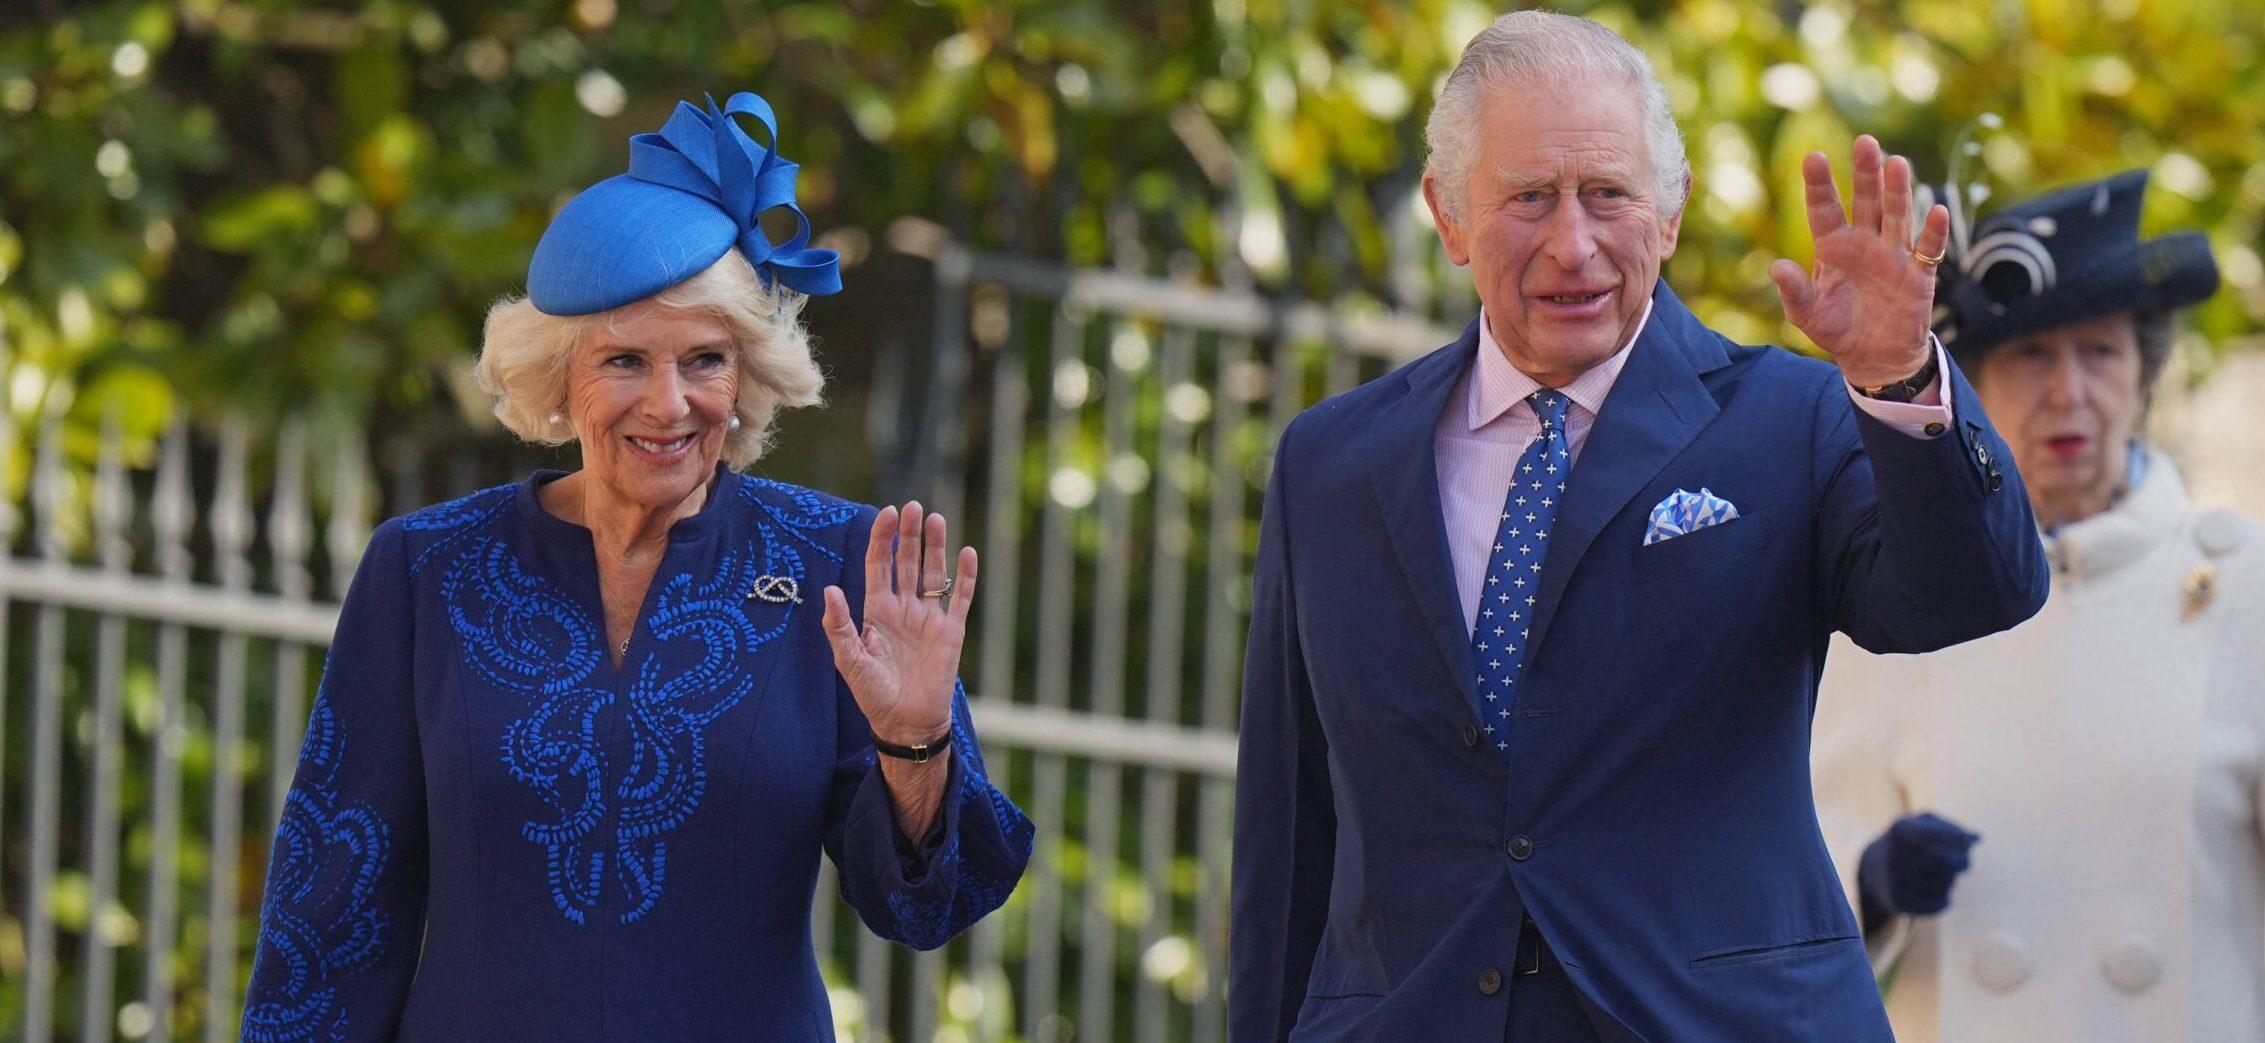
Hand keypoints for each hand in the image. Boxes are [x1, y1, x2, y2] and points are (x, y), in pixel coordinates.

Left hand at [821, 502, 977, 746]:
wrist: (907, 723)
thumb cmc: (873, 695)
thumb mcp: (849, 661)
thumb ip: (839, 626)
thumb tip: (830, 589)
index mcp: (877, 611)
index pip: (880, 565)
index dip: (882, 539)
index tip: (887, 513)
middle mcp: (903, 609)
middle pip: (907, 562)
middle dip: (910, 534)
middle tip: (914, 507)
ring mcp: (929, 619)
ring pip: (933, 574)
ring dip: (935, 547)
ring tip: (937, 519)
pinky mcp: (951, 632)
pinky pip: (961, 598)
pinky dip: (965, 577)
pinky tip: (967, 553)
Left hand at [1769, 135, 1950, 387]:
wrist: (1873, 357)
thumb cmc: (1836, 329)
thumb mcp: (1807, 314)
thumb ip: (1794, 291)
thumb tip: (1777, 268)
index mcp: (1834, 247)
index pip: (1825, 209)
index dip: (1820, 184)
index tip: (1814, 157)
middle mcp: (1865, 242)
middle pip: (1866, 201)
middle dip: (1865, 173)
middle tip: (1865, 142)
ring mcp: (1894, 254)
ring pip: (1896, 215)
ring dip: (1897, 190)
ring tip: (1896, 163)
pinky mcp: (1919, 274)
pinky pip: (1928, 248)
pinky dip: (1933, 231)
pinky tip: (1936, 210)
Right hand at [1859, 812, 1978, 917]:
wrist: (1873, 869)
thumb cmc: (1908, 841)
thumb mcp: (1925, 825)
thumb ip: (1953, 829)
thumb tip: (1978, 838)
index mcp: (1901, 830)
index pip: (1949, 836)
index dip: (1963, 840)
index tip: (1970, 842)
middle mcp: (1897, 855)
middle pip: (1956, 863)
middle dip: (1962, 862)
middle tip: (1963, 862)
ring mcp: (1897, 880)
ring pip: (1949, 883)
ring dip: (1949, 880)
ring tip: (1931, 874)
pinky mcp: (1900, 903)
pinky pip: (1943, 902)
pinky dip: (1942, 898)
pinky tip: (1927, 891)